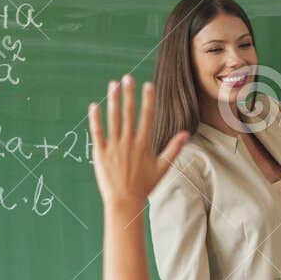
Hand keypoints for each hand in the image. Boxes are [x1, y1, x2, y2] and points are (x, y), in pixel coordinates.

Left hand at [89, 76, 187, 213]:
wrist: (124, 201)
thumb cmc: (144, 186)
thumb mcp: (162, 168)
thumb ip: (173, 149)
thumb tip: (185, 134)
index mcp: (144, 144)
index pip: (147, 116)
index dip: (147, 99)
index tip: (147, 85)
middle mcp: (128, 142)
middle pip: (129, 113)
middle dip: (128, 94)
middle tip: (127, 77)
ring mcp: (113, 147)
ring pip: (113, 119)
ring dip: (113, 100)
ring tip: (112, 85)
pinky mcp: (100, 153)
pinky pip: (97, 132)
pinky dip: (95, 118)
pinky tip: (94, 105)